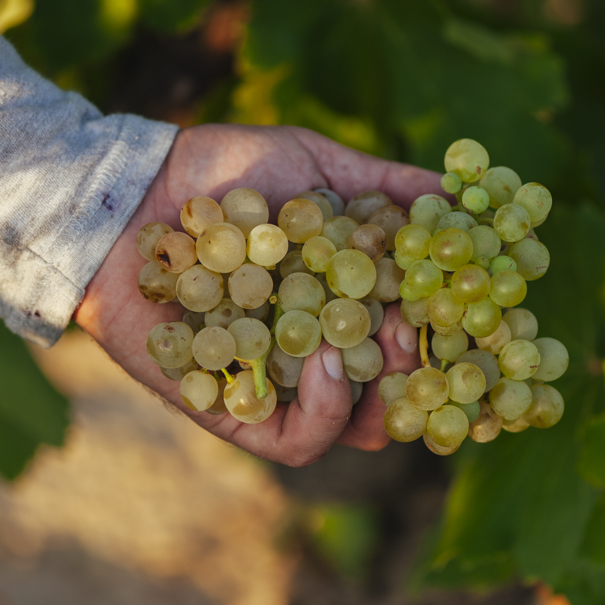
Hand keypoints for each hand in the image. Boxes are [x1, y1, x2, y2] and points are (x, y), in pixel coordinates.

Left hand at [74, 124, 440, 465]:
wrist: (136, 191)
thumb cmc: (224, 173)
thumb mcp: (314, 164)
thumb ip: (384, 183)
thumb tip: (458, 196)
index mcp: (345, 298)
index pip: (414, 332)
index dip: (449, 329)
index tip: (468, 306)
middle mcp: (319, 347)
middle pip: (394, 388)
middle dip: (419, 366)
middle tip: (416, 329)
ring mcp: (279, 383)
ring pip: (356, 426)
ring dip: (382, 392)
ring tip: (379, 344)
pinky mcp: (234, 411)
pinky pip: (295, 441)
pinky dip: (326, 411)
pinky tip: (326, 359)